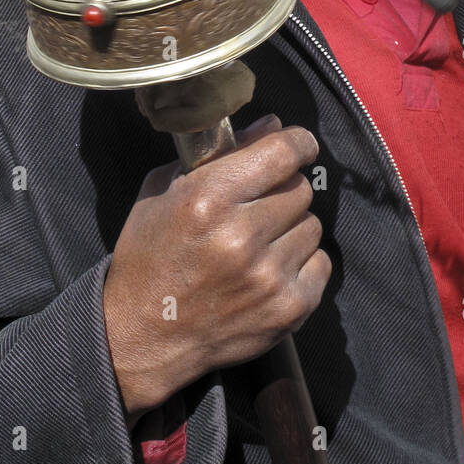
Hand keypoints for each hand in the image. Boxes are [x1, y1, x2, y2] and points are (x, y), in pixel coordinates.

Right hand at [102, 116, 329, 420]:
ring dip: (290, 229)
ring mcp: (268, 276)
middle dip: (283, 191)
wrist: (143, 338)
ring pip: (312, 225)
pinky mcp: (288, 309)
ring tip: (257, 245)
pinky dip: (300, 264)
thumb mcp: (164, 193)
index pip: (284, 151)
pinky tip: (269, 272)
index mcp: (209, 198)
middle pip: (301, 189)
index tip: (299, 147)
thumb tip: (271, 126)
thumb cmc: (150, 258)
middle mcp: (241, 236)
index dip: (298, 143)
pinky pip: (320, 263)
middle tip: (258, 208)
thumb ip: (218, 155)